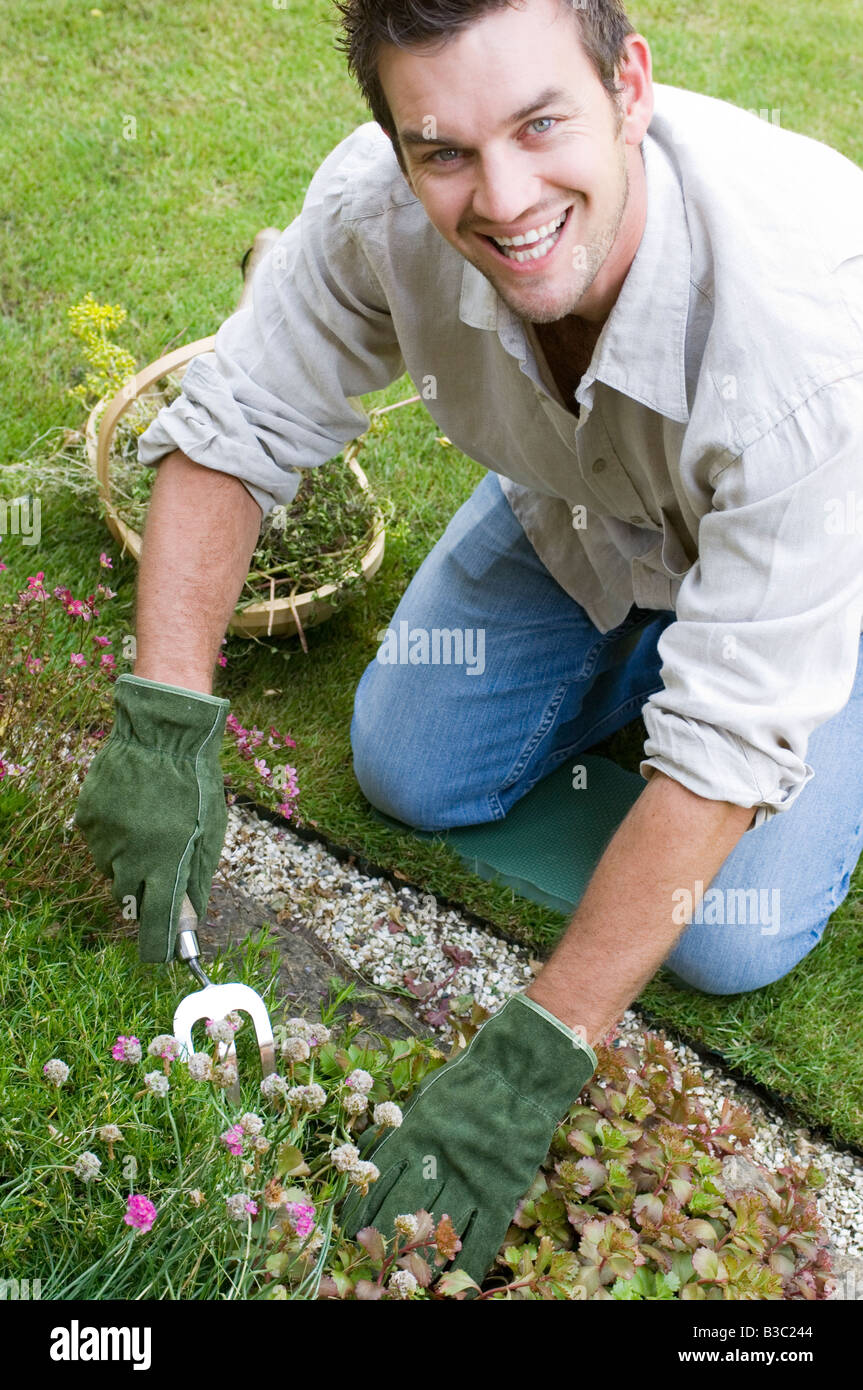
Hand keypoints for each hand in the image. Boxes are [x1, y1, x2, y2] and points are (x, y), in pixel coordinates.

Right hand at [74, 674, 229, 961]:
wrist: (162, 736)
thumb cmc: (195, 786)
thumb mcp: (209, 835)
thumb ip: (195, 880)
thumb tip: (190, 919)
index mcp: (166, 862)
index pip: (156, 921)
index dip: (157, 944)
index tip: (160, 956)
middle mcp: (130, 856)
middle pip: (128, 898)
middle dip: (141, 892)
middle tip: (157, 865)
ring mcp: (104, 838)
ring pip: (110, 869)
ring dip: (127, 860)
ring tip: (147, 826)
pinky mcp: (88, 818)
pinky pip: (98, 841)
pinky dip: (112, 836)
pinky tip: (130, 811)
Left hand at [339, 993, 596, 1292]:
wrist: (518, 1074)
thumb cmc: (469, 1081)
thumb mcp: (424, 1100)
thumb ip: (400, 1131)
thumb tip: (373, 1159)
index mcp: (412, 1137)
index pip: (378, 1183)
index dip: (362, 1210)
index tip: (346, 1231)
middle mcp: (435, 1164)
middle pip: (403, 1212)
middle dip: (385, 1240)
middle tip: (370, 1263)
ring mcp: (468, 1181)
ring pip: (438, 1232)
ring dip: (420, 1259)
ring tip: (404, 1281)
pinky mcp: (498, 1192)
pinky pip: (480, 1236)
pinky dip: (466, 1263)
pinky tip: (452, 1283)